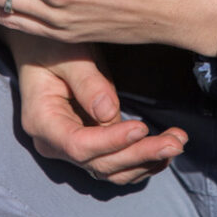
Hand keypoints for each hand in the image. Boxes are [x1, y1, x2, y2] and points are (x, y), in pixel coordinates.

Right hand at [7, 34, 186, 186]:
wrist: (39, 48)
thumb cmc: (50, 46)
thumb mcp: (66, 55)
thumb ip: (87, 82)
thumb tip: (109, 113)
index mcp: (42, 121)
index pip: (78, 145)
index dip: (112, 141)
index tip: (142, 127)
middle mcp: (54, 144)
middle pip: (100, 163)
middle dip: (140, 154)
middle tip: (175, 142)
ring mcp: (71, 148)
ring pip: (111, 170)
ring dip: (145, 161)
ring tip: (177, 143)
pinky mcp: (89, 145)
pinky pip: (115, 164)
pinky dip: (140, 162)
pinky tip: (164, 153)